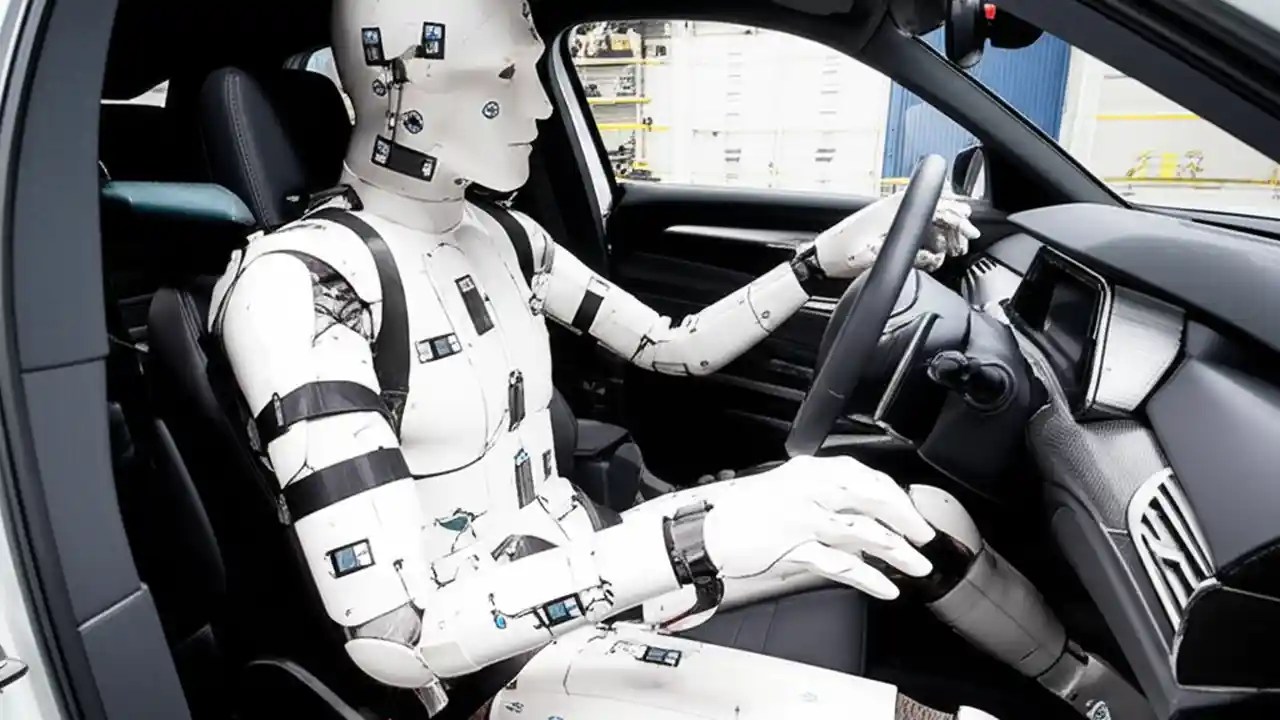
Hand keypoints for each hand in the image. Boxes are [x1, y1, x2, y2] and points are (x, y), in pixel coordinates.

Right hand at [701, 455, 935, 599]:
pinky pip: (842, 564)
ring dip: (898, 552)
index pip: (865, 476)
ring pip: (864, 532)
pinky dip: (870, 577)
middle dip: (905, 519)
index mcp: (809, 471)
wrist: (707, 534)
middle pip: (871, 499)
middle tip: (924, 536)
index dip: (894, 496)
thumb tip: (865, 514)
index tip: (910, 512)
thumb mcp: (788, 489)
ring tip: (917, 565)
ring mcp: (802, 519)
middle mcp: (809, 490)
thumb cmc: (745, 513)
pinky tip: (887, 587)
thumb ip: (824, 496)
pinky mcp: (795, 549)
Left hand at [812, 187, 980, 278]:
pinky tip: (935, 238)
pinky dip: (929, 226)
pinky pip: (913, 218)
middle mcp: (890, 208)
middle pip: (932, 206)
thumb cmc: (839, 255)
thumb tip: (932, 256)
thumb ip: (905, 255)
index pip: (932, 207)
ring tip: (955, 238)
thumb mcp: (874, 258)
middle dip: (954, 219)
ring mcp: (886, 214)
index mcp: (890, 211)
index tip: (967, 231)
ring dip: (943, 224)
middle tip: (968, 234)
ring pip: (924, 212)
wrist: (817, 257)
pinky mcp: (882, 222)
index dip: (954, 218)